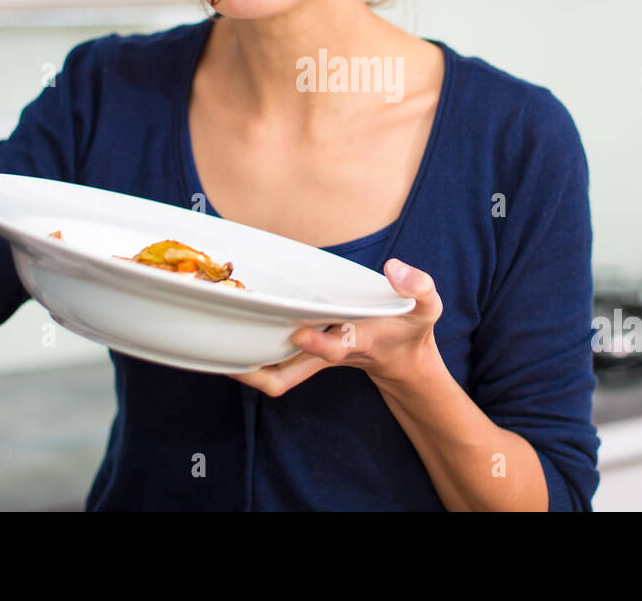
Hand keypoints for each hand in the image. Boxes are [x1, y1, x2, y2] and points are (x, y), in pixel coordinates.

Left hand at [227, 258, 443, 396]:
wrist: (403, 360)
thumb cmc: (410, 329)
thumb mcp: (426, 307)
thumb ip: (418, 286)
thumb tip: (394, 268)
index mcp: (359, 340)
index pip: (336, 346)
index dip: (318, 343)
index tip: (300, 331)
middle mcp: (330, 352)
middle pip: (290, 374)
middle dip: (260, 372)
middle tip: (228, 358)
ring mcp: (315, 357)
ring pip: (277, 374)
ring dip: (248, 368)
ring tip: (215, 347)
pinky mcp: (307, 353)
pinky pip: (275, 365)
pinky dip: (253, 357)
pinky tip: (229, 334)